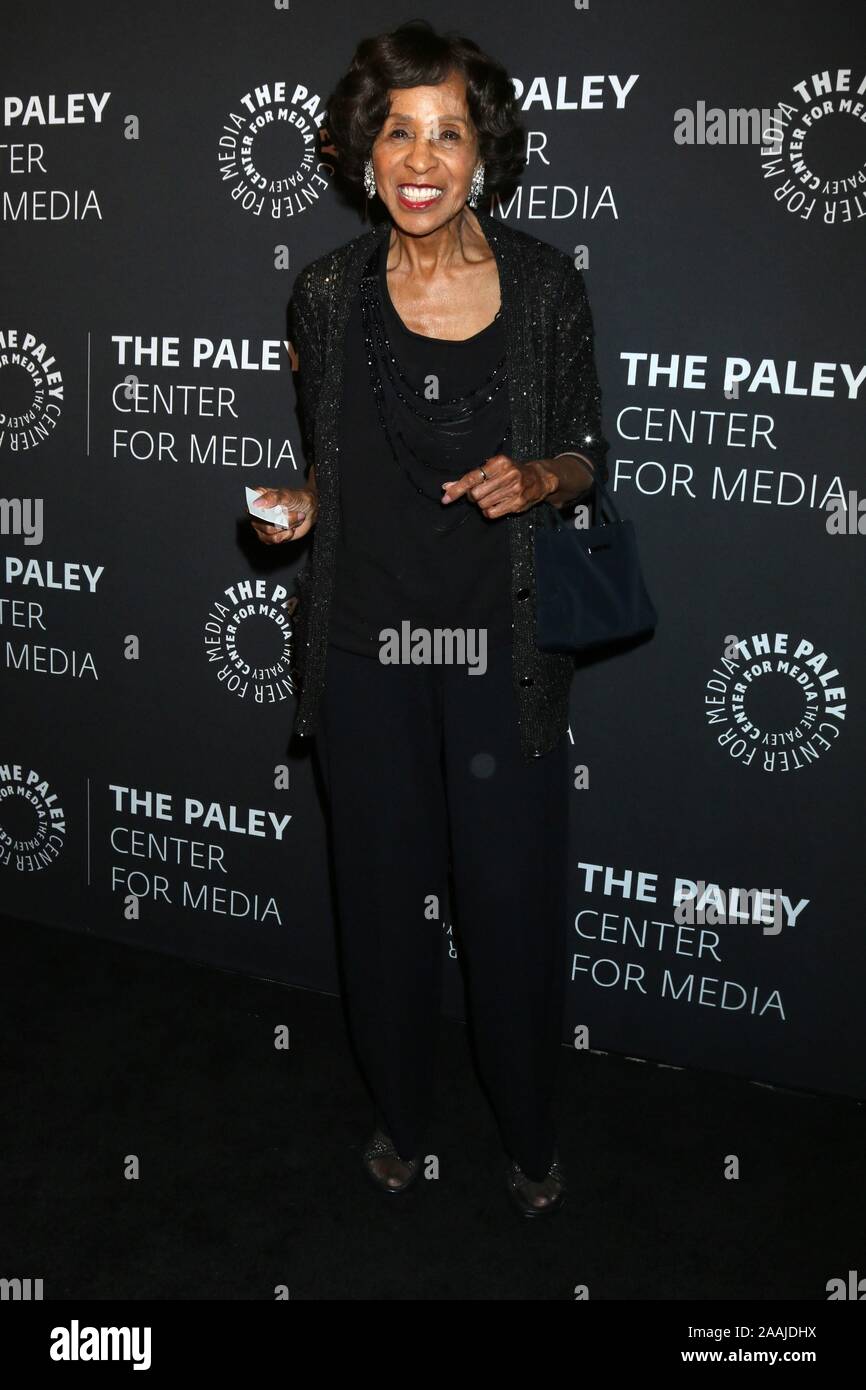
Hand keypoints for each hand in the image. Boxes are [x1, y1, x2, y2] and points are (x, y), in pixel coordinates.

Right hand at [249, 486, 317, 543]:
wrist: (309, 511)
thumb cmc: (298, 499)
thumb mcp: (288, 495)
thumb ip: (272, 497)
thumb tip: (256, 503)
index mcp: (258, 496)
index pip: (251, 505)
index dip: (262, 510)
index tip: (278, 510)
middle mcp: (257, 512)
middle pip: (262, 521)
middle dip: (283, 518)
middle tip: (295, 513)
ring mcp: (261, 525)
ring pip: (269, 531)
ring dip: (287, 526)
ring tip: (295, 519)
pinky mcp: (268, 537)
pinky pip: (274, 540)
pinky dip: (286, 535)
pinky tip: (290, 529)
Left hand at [440, 454, 556, 518]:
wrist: (539, 479)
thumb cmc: (510, 473)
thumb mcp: (492, 470)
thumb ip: (469, 479)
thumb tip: (446, 487)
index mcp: (500, 462)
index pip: (472, 477)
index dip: (457, 489)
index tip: (445, 498)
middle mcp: (508, 474)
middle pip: (475, 494)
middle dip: (473, 497)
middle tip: (481, 493)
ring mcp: (515, 489)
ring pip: (482, 504)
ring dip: (482, 504)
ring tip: (492, 497)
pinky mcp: (518, 503)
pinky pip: (491, 513)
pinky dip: (489, 511)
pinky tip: (497, 504)